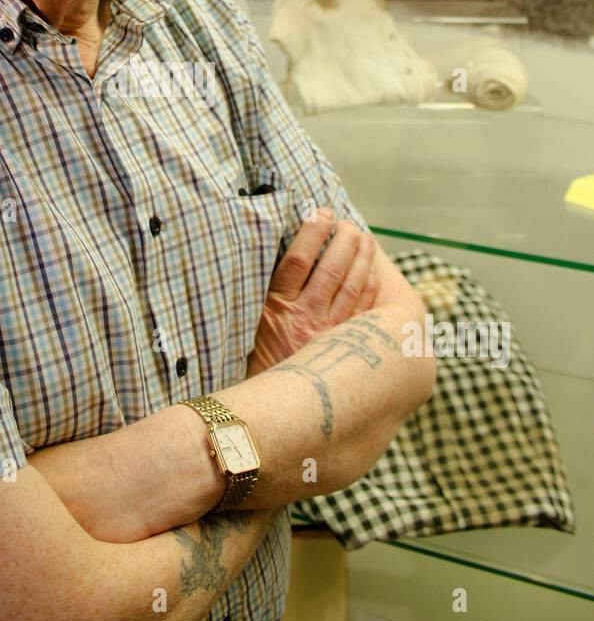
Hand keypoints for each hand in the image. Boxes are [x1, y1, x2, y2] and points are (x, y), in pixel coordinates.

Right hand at [246, 212, 378, 377]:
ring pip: (351, 287)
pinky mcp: (343, 349)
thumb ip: (263, 295)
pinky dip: (369, 288)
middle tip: (348, 223)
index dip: (312, 232)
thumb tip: (282, 256)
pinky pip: (363, 312)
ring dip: (361, 258)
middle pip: (331, 269)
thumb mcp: (248, 325)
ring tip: (364, 238)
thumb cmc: (253, 363)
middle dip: (343, 240)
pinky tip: (372, 271)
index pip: (299, 260)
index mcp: (276, 309)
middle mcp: (305, 319)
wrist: (268, 409)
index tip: (320, 212)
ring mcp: (328, 334)